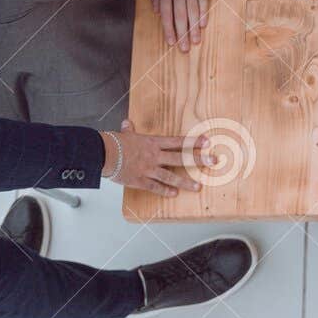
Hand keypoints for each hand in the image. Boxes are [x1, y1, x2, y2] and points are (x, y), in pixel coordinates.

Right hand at [100, 118, 214, 194]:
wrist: (104, 154)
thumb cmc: (114, 142)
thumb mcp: (124, 134)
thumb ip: (129, 130)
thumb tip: (127, 123)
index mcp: (153, 143)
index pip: (177, 142)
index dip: (193, 142)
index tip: (206, 142)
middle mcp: (155, 156)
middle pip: (181, 157)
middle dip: (198, 159)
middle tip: (213, 161)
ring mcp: (149, 169)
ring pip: (171, 176)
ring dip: (185, 182)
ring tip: (198, 187)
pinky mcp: (141, 180)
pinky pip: (156, 187)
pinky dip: (165, 191)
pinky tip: (174, 194)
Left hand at [151, 0, 208, 51]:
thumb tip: (156, 11)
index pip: (166, 14)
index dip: (169, 29)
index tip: (172, 43)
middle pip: (180, 15)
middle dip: (183, 33)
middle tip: (185, 48)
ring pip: (192, 10)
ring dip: (194, 27)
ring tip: (196, 41)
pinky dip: (204, 11)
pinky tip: (203, 24)